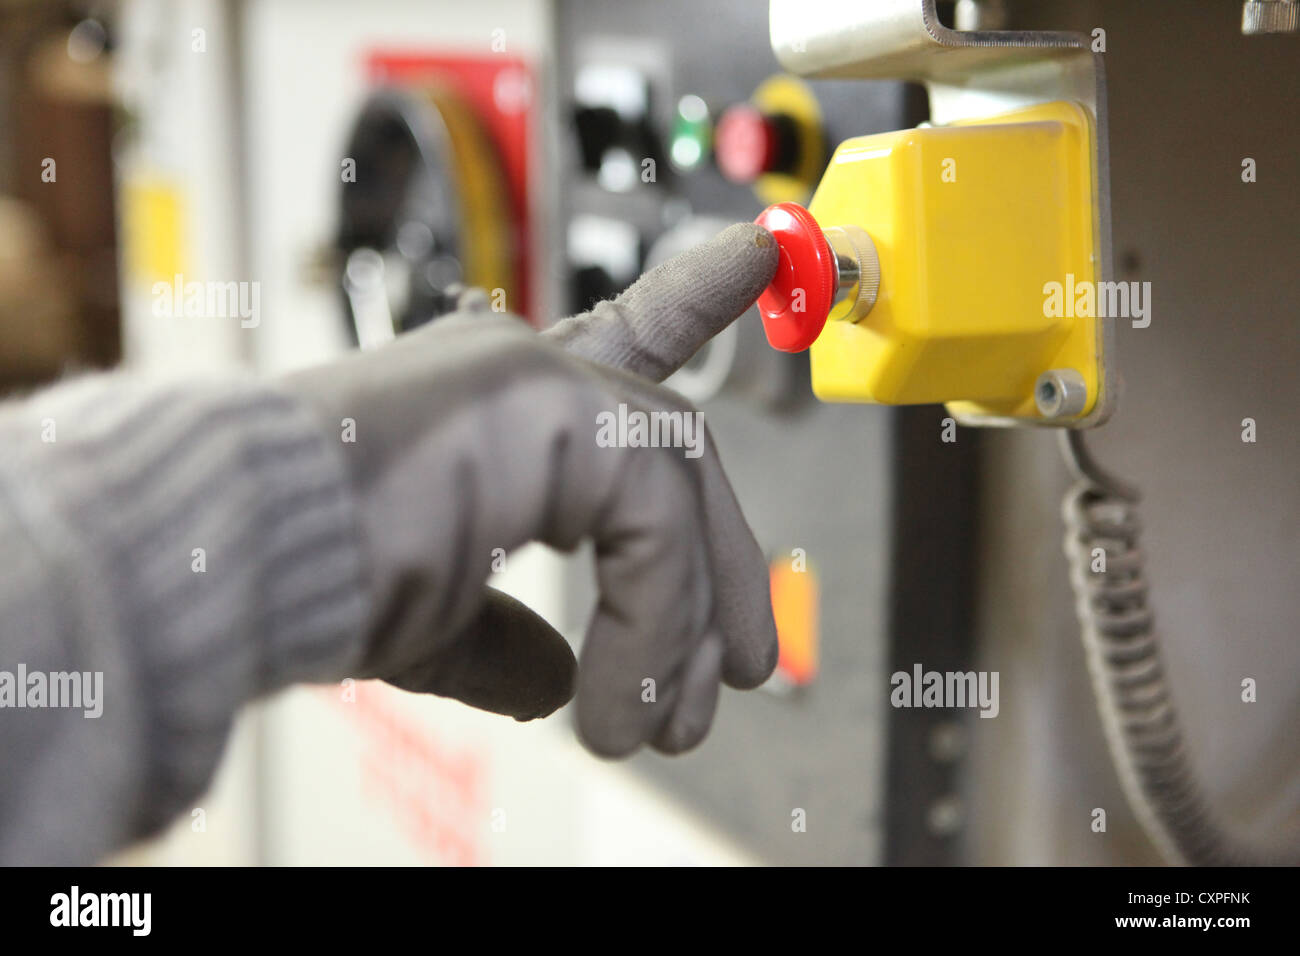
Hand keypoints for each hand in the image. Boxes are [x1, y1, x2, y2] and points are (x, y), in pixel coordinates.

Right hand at [282, 223, 778, 755]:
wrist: (226, 561)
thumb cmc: (309, 578)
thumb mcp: (434, 614)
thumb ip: (502, 636)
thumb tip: (557, 682)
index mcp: (498, 411)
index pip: (619, 339)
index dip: (692, 297)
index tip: (757, 255)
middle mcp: (522, 376)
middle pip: (673, 441)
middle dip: (724, 560)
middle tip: (746, 665)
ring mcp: (538, 380)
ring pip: (676, 490)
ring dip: (687, 624)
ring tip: (672, 726)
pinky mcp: (552, 409)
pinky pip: (654, 527)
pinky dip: (651, 629)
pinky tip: (616, 706)